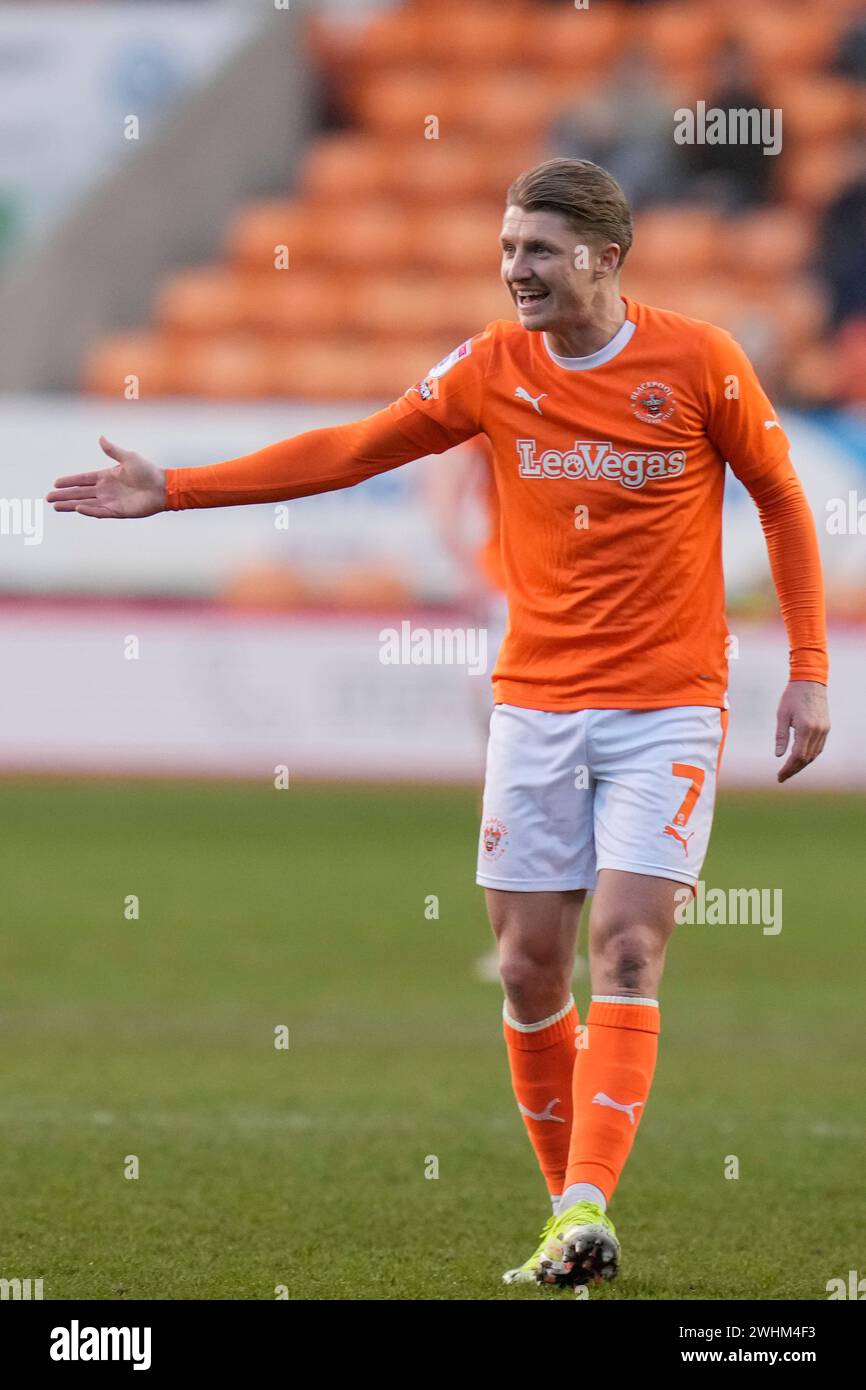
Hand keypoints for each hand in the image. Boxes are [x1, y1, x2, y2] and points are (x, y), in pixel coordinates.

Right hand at [46, 436, 165, 517]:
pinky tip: (77, 508)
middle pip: (80, 493)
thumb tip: (100, 437)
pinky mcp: (118, 512)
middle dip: (64, 495)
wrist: (163, 487)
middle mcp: (106, 490)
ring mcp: (111, 502)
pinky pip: (100, 512)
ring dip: (71, 505)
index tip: (55, 483)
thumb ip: (112, 450)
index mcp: (106, 476)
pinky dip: (88, 510)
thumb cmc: (148, 471)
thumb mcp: (128, 457)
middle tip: (48, 498)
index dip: (69, 481)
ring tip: (56, 507)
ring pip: (86, 504)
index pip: (83, 479)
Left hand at [774, 680, 829, 782]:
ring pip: (814, 754)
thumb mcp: (782, 715)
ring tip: (789, 771)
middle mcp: (817, 731)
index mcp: (805, 728)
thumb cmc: (792, 696)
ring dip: (802, 765)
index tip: (779, 776)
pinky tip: (800, 759)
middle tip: (782, 777)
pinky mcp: (826, 727)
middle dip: (794, 770)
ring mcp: (824, 730)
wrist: (810, 681)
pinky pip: (818, 747)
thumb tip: (778, 755)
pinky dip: (809, 756)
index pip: (797, 756)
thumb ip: (781, 736)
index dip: (788, 768)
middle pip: (806, 758)